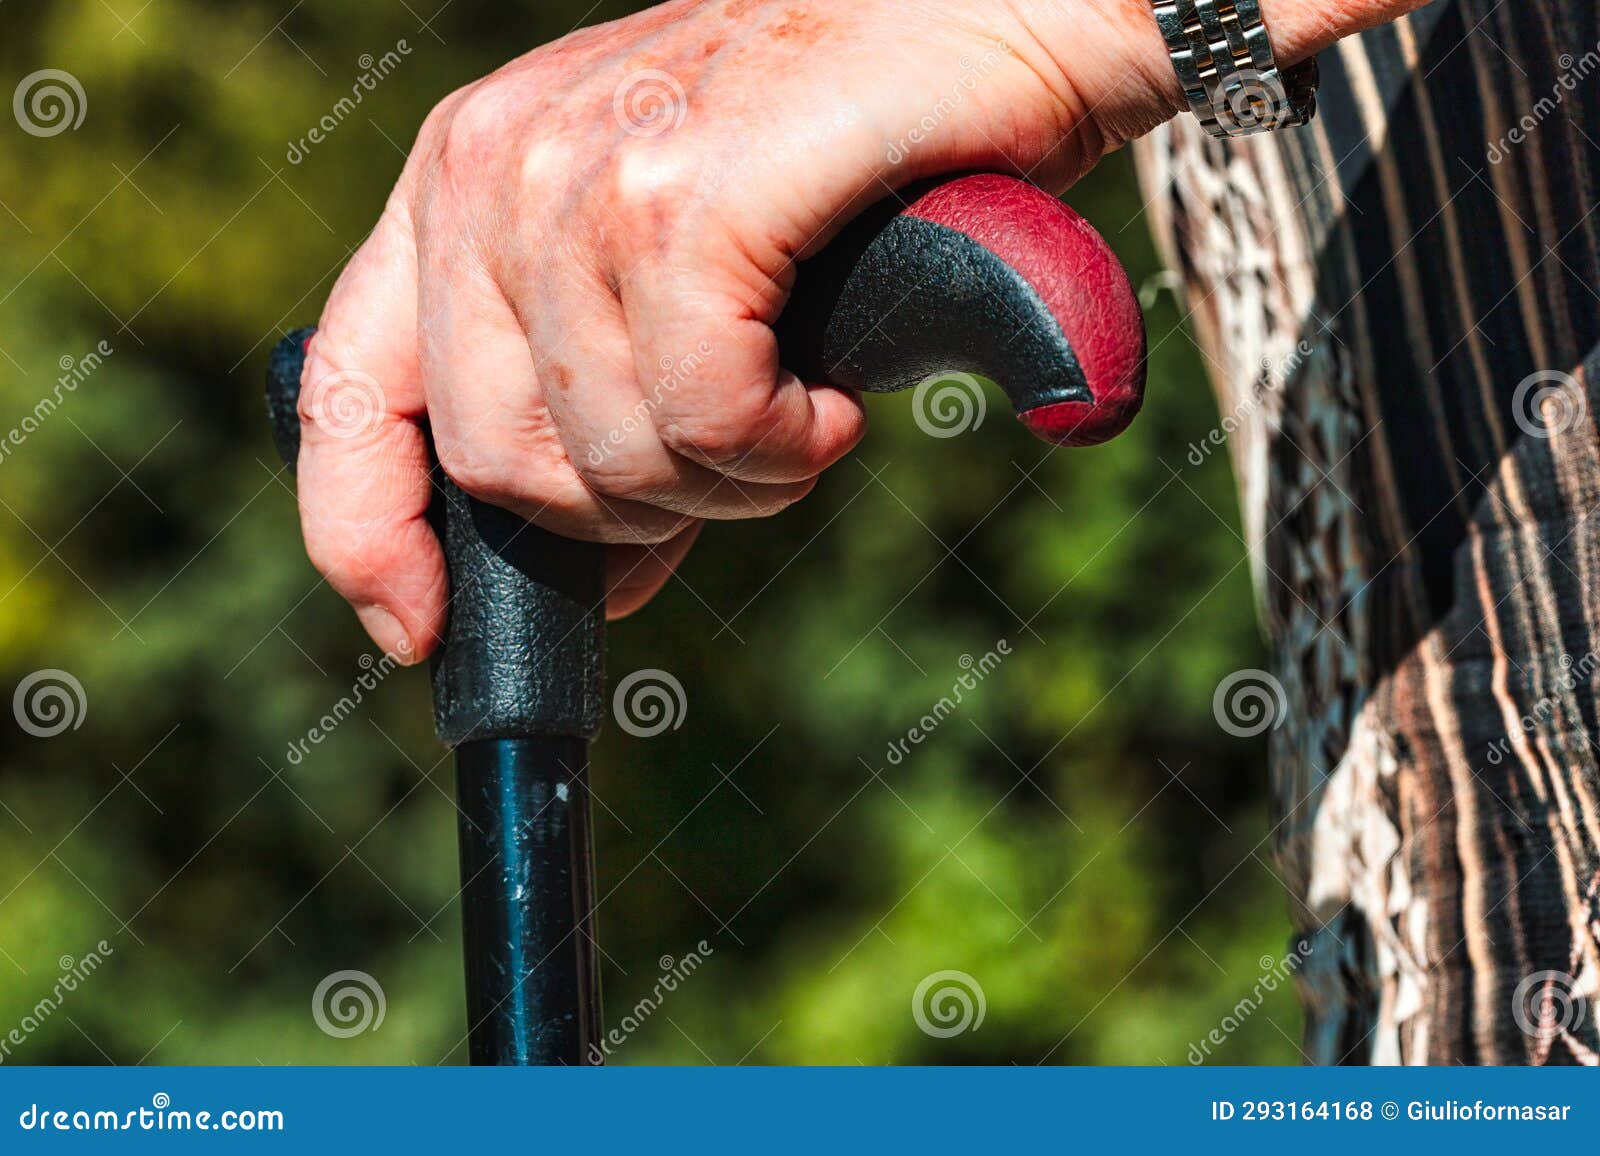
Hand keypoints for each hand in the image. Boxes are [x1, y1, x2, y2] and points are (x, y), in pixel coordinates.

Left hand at [296, 0, 1428, 660]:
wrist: (984, 23)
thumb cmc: (835, 161)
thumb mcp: (672, 276)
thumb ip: (599, 407)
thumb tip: (601, 579)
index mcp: (461, 184)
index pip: (345, 389)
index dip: (363, 532)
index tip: (420, 631)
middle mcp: (494, 168)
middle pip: (498, 464)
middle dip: (630, 511)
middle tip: (737, 457)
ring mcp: (585, 173)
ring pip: (610, 459)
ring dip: (728, 482)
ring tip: (797, 409)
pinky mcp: (692, 193)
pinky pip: (706, 417)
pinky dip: (780, 447)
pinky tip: (827, 403)